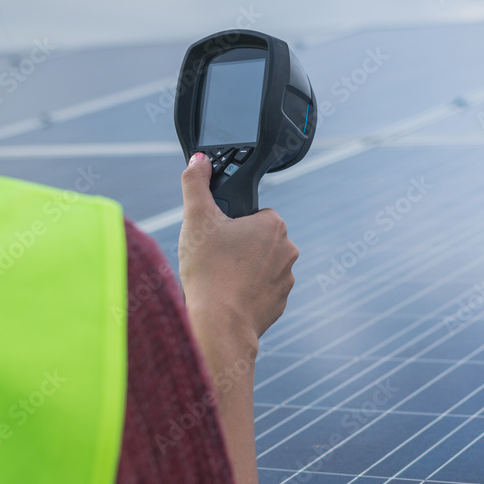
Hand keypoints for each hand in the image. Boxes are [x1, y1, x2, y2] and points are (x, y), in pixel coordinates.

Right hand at [178, 152, 297, 483]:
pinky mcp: (278, 305)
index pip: (253, 214)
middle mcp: (288, 250)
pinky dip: (245, 293)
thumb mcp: (196, 218)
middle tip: (213, 257)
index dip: (231, 223)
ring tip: (218, 280)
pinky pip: (260, 292)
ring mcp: (285, 280)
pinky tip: (226, 298)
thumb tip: (199, 159)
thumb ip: (196, 183)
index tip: (215, 236)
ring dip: (242, 270)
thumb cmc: (209, 269)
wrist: (219, 324)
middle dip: (237, 246)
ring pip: (259, 266)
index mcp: (274, 225)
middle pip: (256, 240)